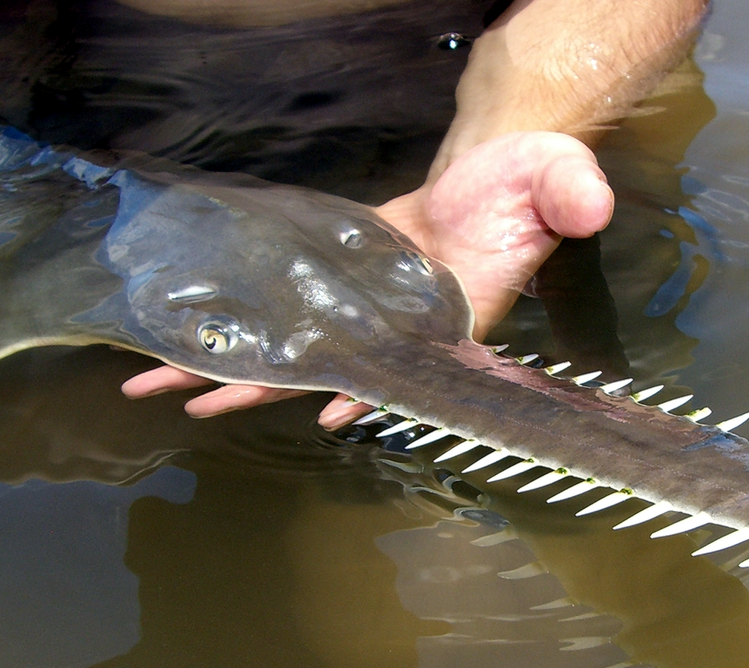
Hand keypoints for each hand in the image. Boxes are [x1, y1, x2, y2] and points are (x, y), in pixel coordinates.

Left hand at [121, 131, 614, 426]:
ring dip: (228, 367)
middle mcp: (401, 327)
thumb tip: (589, 204)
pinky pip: (286, 311)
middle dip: (260, 387)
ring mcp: (365, 308)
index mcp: (454, 312)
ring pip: (290, 349)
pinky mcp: (340, 280)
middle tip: (191, 402)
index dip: (372, 387)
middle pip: (322, 368)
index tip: (330, 411)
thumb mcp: (556, 176)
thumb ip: (571, 190)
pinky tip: (188, 335)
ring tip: (158, 382)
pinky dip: (244, 326)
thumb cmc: (529, 183)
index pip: (408, 361)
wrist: (497, 174)